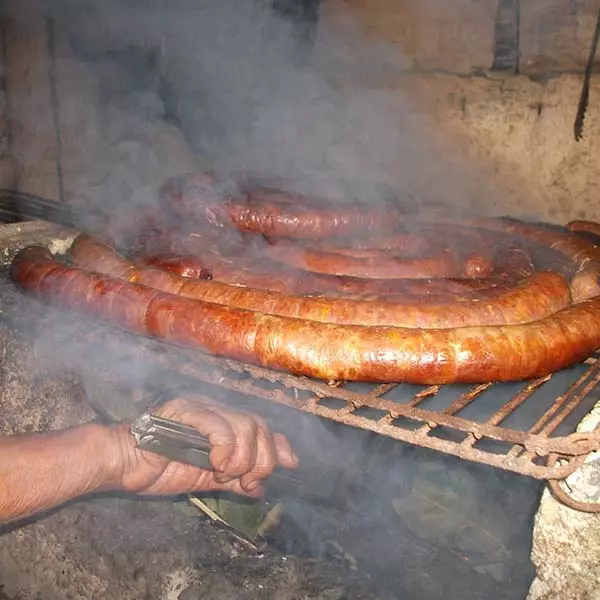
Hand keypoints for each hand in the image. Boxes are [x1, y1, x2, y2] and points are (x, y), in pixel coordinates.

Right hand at [109, 394, 297, 497]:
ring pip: (246, 426)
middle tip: (247, 481)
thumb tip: (260, 488)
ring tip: (225, 473)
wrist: (123, 462)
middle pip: (260, 425)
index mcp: (220, 420)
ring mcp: (201, 406)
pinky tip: (216, 464)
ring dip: (243, 458)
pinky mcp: (186, 410)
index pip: (261, 424)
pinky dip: (226, 448)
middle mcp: (215, 407)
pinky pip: (221, 426)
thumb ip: (233, 479)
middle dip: (263, 459)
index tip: (292, 463)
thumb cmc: (159, 468)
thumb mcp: (206, 477)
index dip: (279, 443)